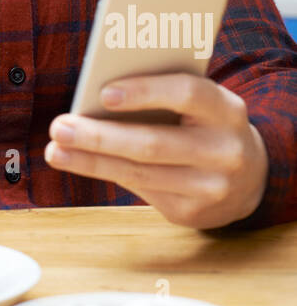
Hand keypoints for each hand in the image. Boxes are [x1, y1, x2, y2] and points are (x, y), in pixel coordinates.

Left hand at [45, 75, 268, 228]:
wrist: (250, 177)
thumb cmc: (207, 124)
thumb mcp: (201, 103)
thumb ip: (165, 93)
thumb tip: (101, 94)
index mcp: (227, 110)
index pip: (187, 94)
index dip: (145, 92)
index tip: (104, 93)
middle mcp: (224, 151)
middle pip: (153, 143)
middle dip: (100, 136)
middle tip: (60, 127)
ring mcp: (209, 187)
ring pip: (140, 172)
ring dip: (90, 160)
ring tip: (56, 149)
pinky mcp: (191, 213)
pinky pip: (140, 189)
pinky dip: (105, 173)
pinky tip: (77, 162)